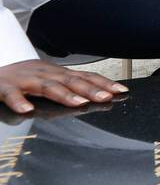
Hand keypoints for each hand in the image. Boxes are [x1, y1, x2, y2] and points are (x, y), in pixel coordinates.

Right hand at [0, 60, 127, 113]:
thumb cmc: (22, 78)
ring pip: (46, 86)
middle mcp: (44, 74)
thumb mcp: (48, 79)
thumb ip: (70, 86)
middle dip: (90, 89)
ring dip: (64, 94)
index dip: (103, 83)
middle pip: (70, 81)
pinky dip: (19, 102)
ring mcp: (24, 80)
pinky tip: (27, 111)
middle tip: (107, 98)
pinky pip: (12, 95)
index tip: (122, 91)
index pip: (84, 76)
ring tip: (79, 103)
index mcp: (56, 73)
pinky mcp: (3, 87)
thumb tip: (100, 95)